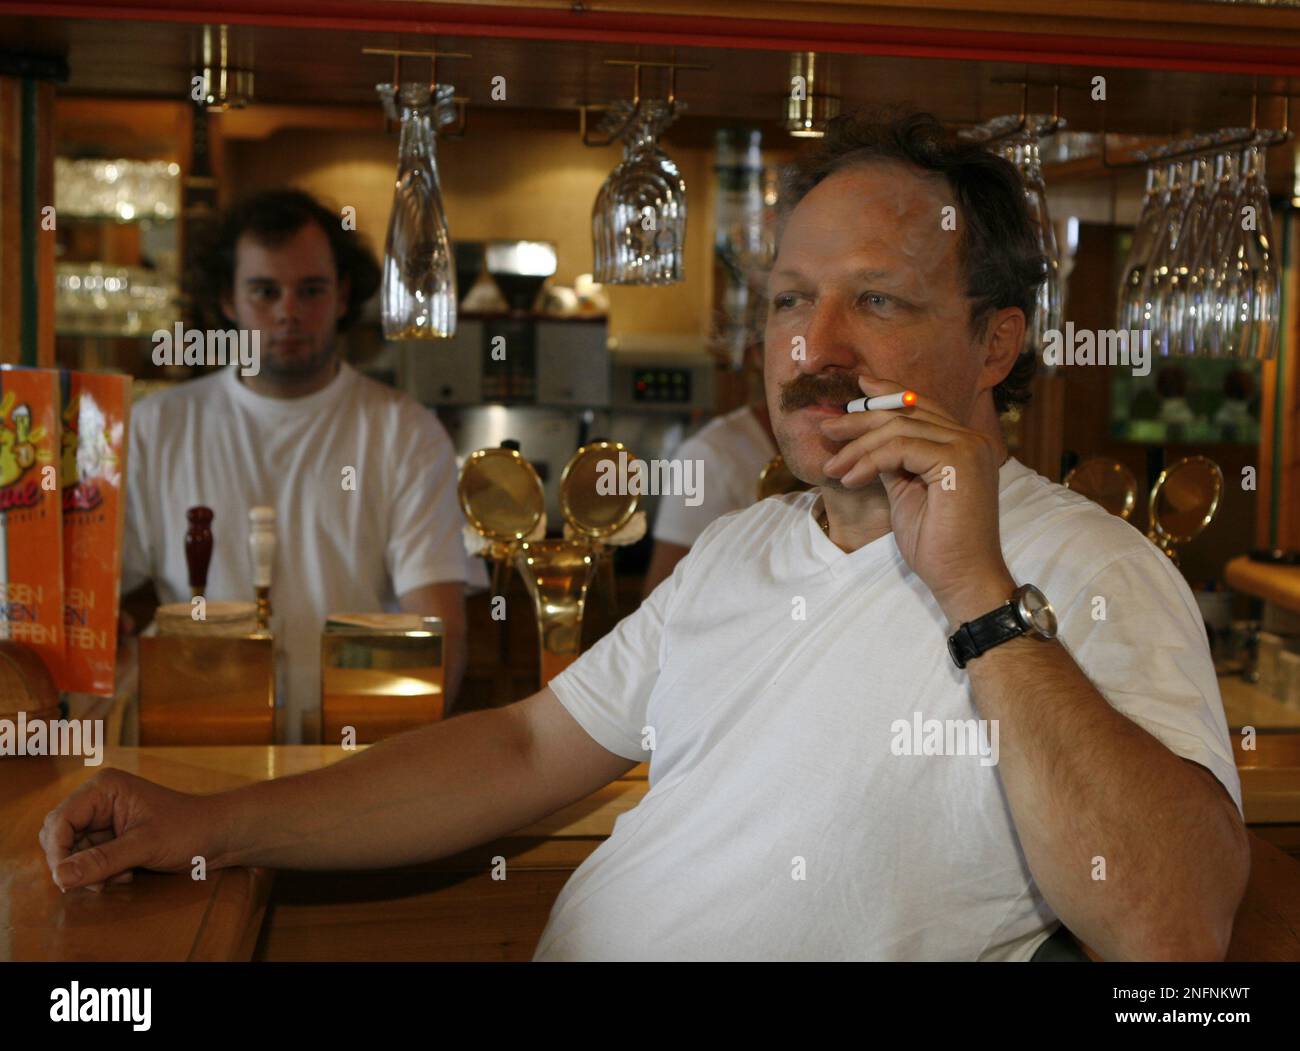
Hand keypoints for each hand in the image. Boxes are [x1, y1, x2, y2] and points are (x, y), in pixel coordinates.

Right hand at [39, 768, 225, 892]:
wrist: (220, 835)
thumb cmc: (190, 829)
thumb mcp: (145, 845)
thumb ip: (102, 860)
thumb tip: (60, 877)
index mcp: (104, 788)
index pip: (59, 820)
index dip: (57, 851)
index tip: (66, 880)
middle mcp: (99, 799)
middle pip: (60, 836)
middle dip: (75, 863)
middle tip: (100, 881)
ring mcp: (104, 818)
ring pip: (73, 852)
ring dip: (91, 871)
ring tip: (121, 877)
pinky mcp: (112, 836)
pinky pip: (89, 859)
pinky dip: (101, 873)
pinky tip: (126, 875)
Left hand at [818, 376, 1013, 621]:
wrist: (960, 577)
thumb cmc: (935, 543)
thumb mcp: (907, 492)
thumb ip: (894, 462)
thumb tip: (867, 441)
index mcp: (964, 445)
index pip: (921, 407)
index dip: (888, 392)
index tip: (857, 389)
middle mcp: (971, 440)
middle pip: (906, 412)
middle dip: (861, 418)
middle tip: (827, 429)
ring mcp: (967, 447)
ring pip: (898, 428)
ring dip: (857, 447)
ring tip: (833, 467)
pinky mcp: (957, 461)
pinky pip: (899, 447)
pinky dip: (868, 461)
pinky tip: (850, 479)